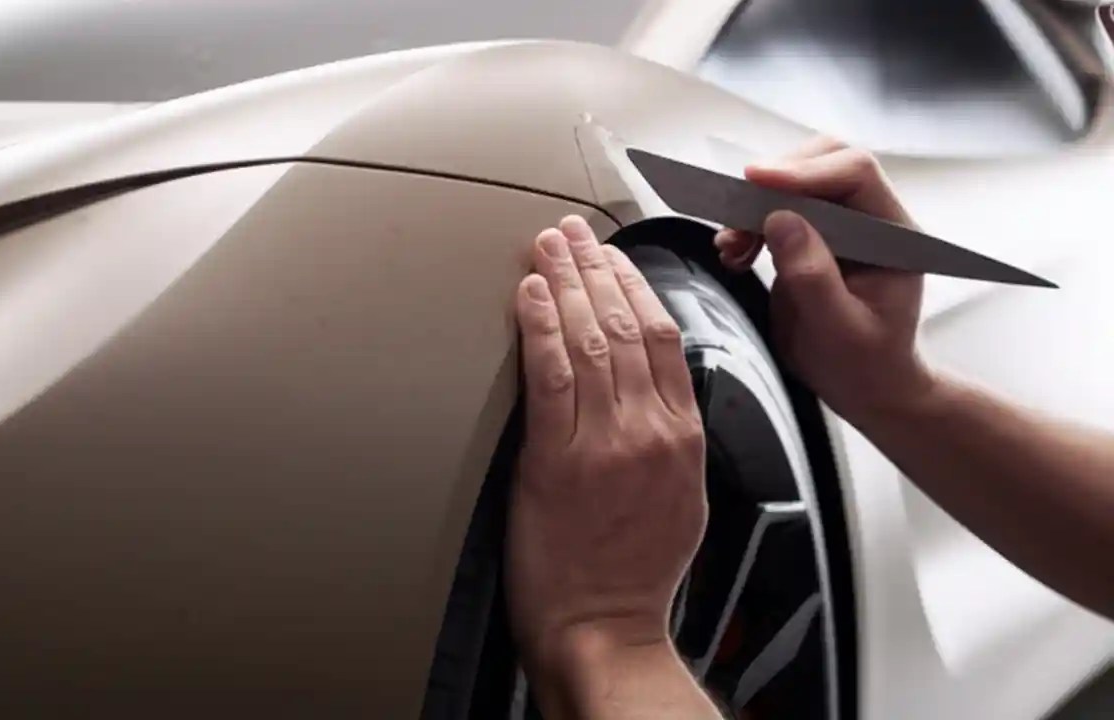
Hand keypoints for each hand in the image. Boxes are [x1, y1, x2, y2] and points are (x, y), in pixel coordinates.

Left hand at [507, 216, 706, 687]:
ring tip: (549, 243)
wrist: (604, 627)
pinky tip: (531, 292)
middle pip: (625, 325)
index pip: (664, 337)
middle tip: (575, 231)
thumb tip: (654, 394)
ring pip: (589, 340)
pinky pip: (549, 376)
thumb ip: (670, 438)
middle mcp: (647, 430)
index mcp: (681, 436)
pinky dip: (540, 327)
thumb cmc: (636, 574)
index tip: (616, 256)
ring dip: (567, 281)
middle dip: (597, 267)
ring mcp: (602, 443)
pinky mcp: (555, 461)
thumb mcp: (680, 498)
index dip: (637, 286)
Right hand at [714, 136, 934, 422]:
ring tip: (732, 246)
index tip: (756, 180)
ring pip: (793, 182)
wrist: (865, 387)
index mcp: (894, 234)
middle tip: (736, 212)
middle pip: (823, 163)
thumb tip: (781, 220)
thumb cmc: (865, 366)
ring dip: (753, 204)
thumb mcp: (841, 332)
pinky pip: (775, 209)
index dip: (806, 171)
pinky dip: (747, 222)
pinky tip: (735, 253)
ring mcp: (838, 225)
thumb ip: (814, 277)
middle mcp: (869, 218)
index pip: (856, 173)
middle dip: (774, 181)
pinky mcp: (809, 238)